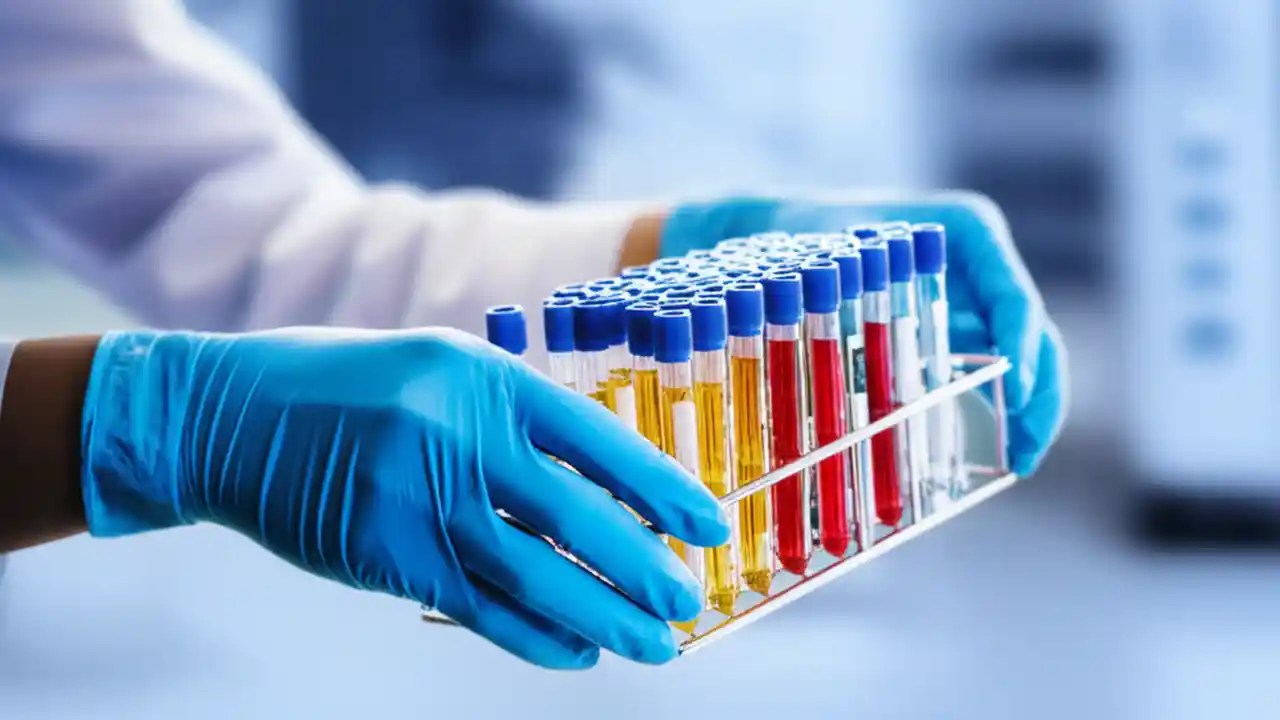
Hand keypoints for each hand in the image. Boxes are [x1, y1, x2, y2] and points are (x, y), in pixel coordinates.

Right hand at [80, 328, 729, 668]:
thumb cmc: (347, 387)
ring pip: (536, 575)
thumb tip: (597, 489)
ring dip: (604, 616)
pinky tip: (577, 651)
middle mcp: (458, 437)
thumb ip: (511, 420)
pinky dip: (536, 636)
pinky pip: (481, 608)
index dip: (661, 488)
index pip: (598, 440)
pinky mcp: (388, 557)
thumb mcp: (440, 371)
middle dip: (644, 567)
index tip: (708, 523)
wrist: (230, 417)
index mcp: (483, 377)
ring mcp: (420, 502)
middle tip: (688, 601)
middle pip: (577, 519)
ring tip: (654, 644)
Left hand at [661, 193, 1066, 474]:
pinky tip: (996, 453)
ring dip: (1027, 410)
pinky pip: (989, 368)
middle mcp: (985, 263)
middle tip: (1025, 454)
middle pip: (1032, 330)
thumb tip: (856, 369)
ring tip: (1019, 463)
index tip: (1012, 390)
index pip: (1011, 293)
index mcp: (970, 230)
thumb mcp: (833, 262)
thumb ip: (848, 303)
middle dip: (1039, 393)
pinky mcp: (961, 328)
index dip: (1020, 343)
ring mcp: (977, 297)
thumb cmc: (809, 237)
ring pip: (1022, 356)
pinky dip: (994, 406)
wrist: (791, 231)